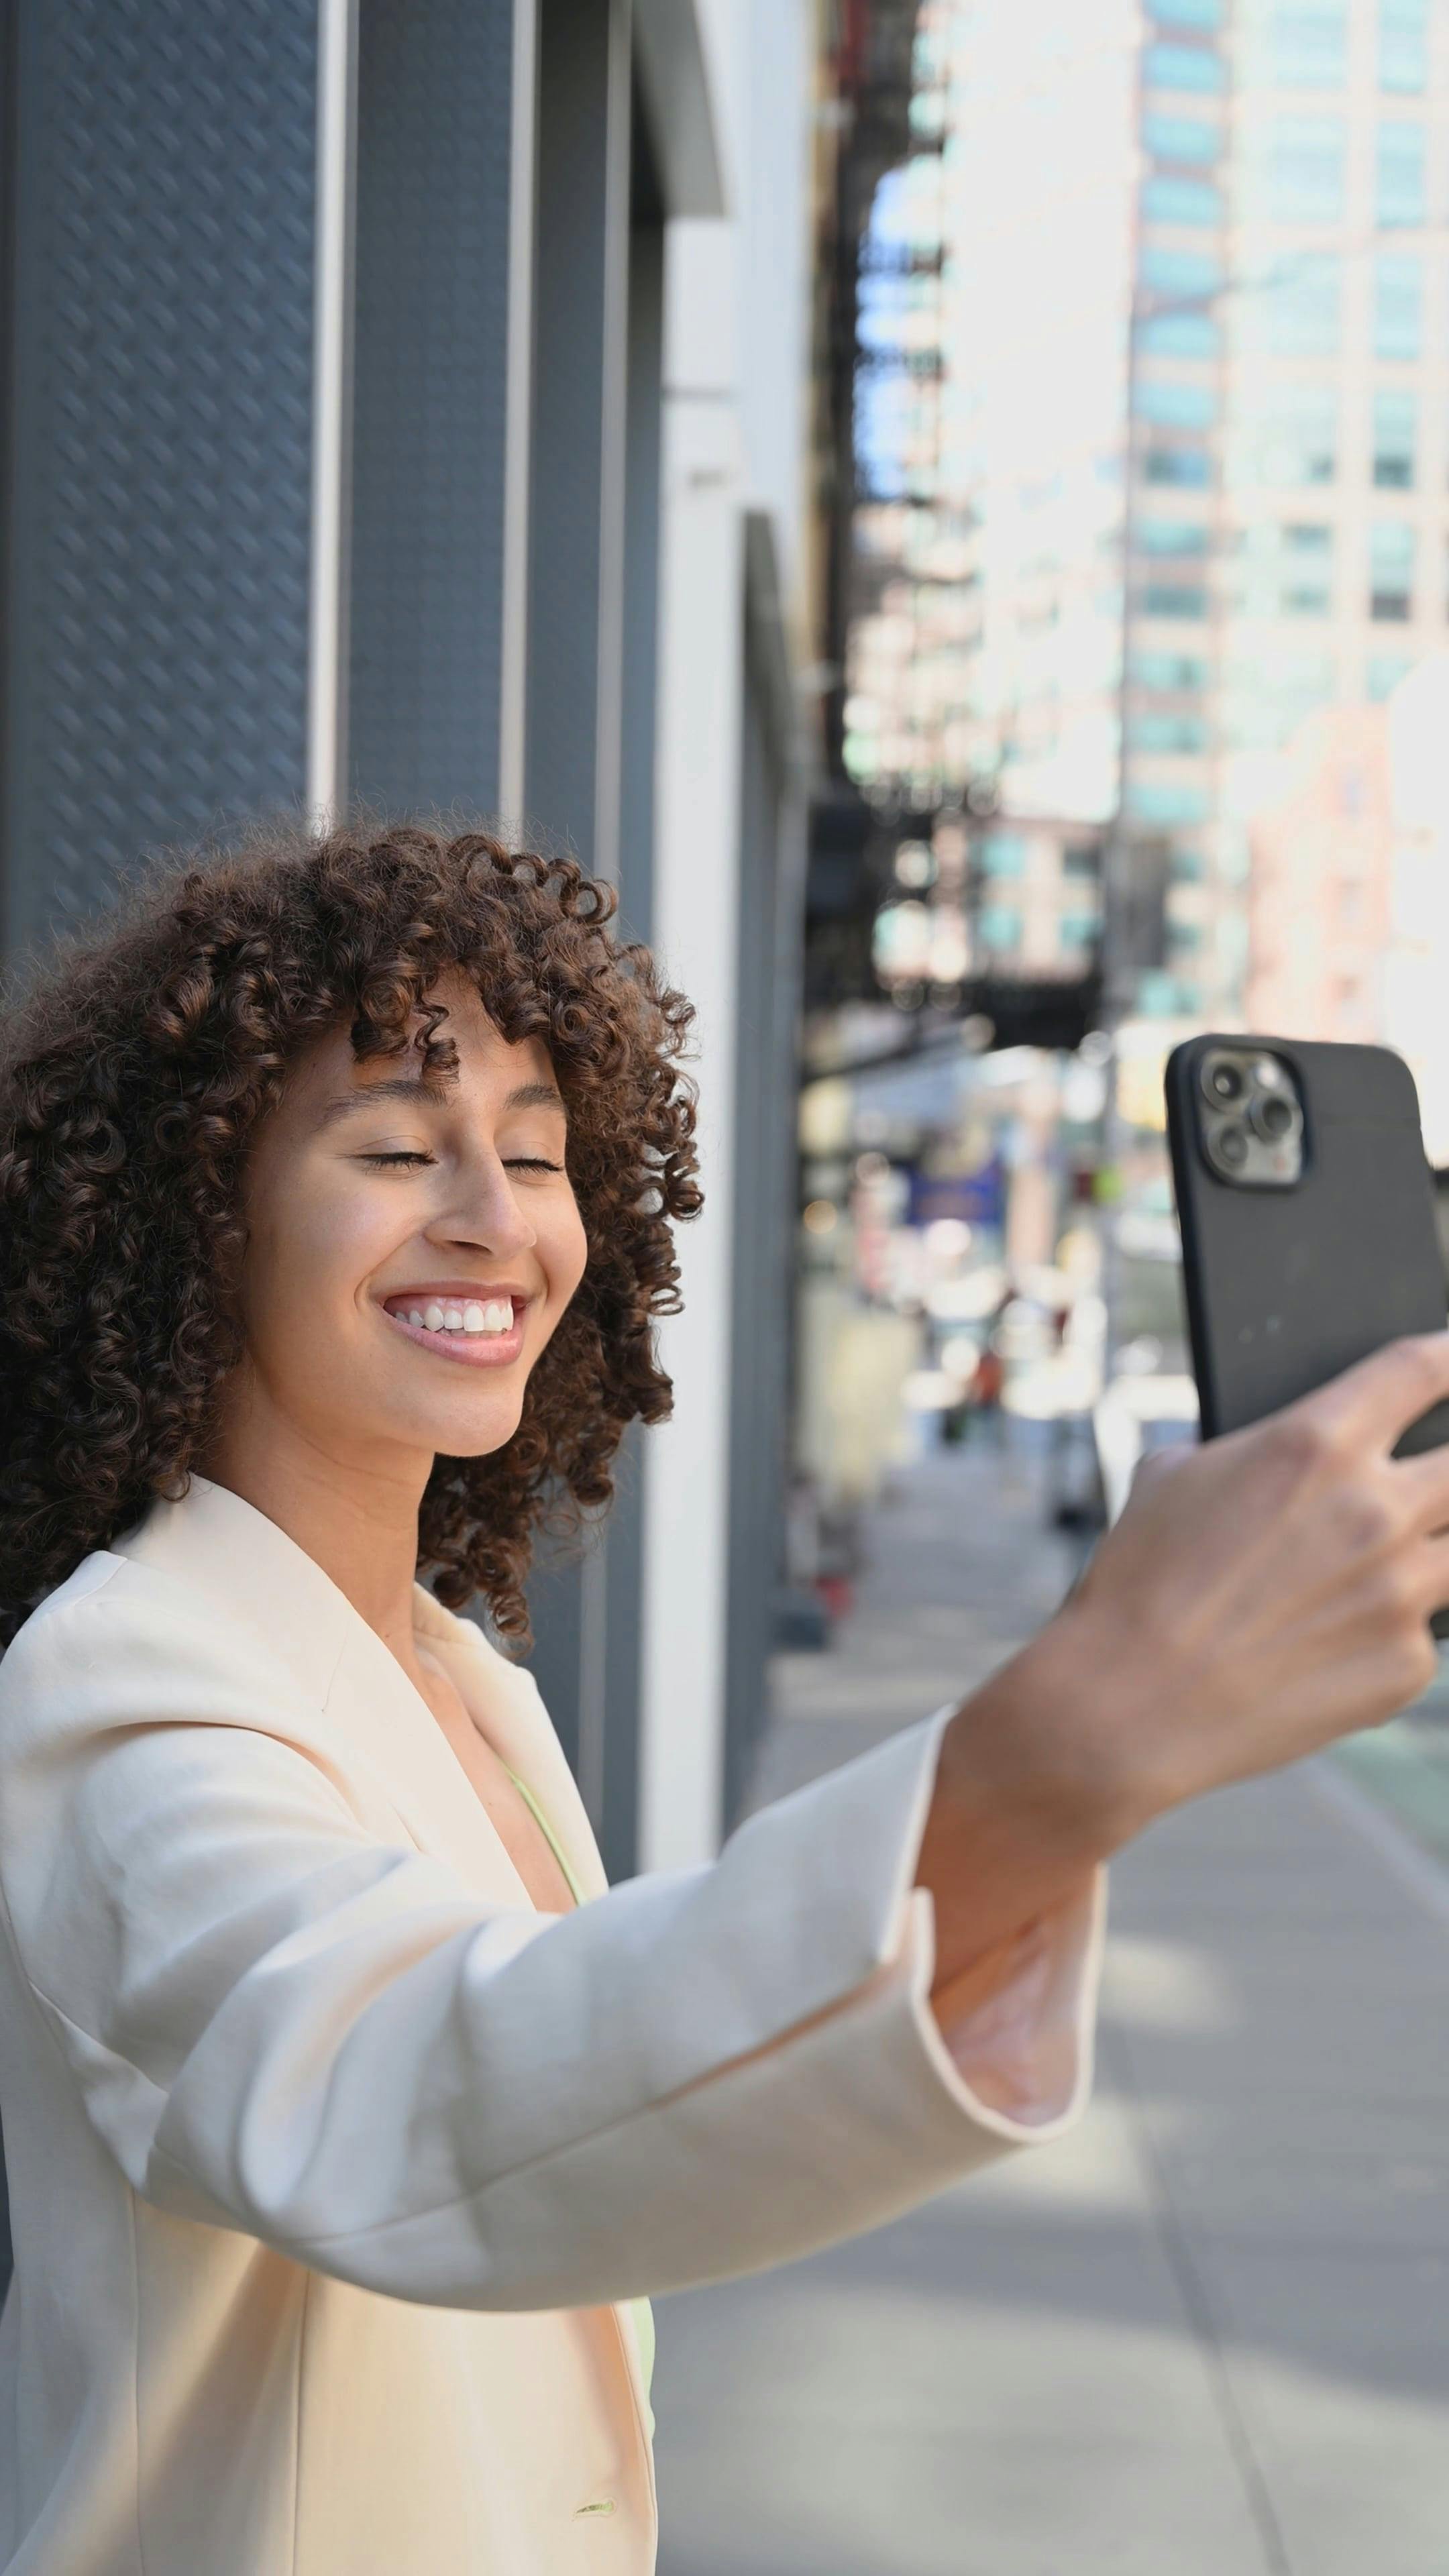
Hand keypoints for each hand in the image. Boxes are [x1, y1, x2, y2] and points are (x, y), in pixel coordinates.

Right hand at [918, 1334, 1448, 1995]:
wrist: (1127, 1704)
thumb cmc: (1137, 1581)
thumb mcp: (1173, 1477)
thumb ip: (1250, 1450)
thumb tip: (1275, 1453)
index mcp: (1318, 1442)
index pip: (1423, 1370)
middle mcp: (1378, 1510)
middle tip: (1436, 1474)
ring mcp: (1403, 1593)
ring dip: (1423, 1553)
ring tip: (1367, 1571)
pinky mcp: (1407, 1666)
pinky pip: (1421, 1634)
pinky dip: (1385, 1635)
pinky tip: (1321, 1649)